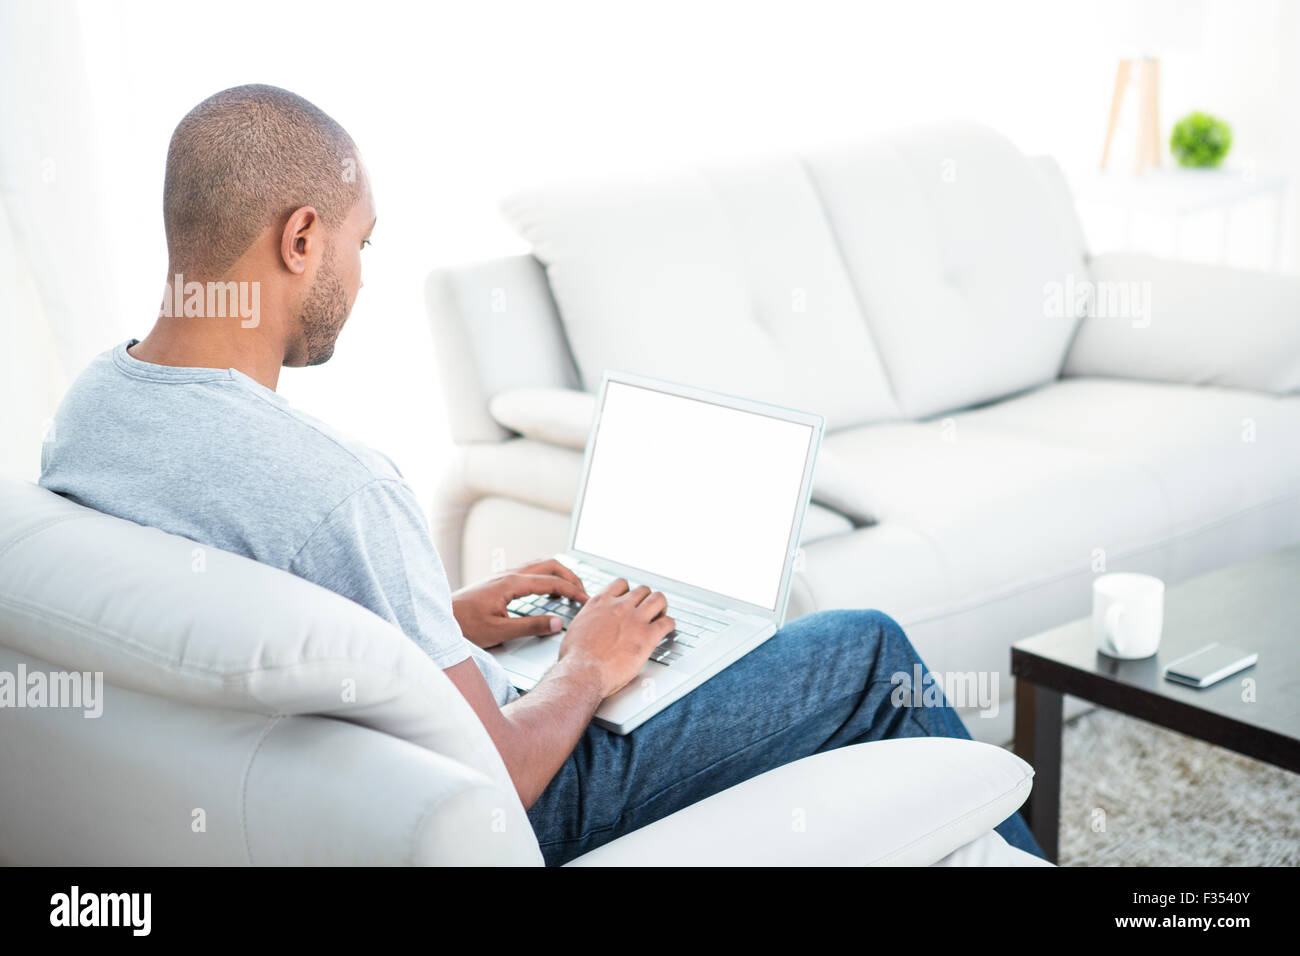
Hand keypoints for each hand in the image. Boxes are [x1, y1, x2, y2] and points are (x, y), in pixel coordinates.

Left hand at [452, 558, 588, 648]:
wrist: (440, 618)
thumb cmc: (464, 626)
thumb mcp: (500, 631)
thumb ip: (530, 627)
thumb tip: (558, 623)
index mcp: (511, 584)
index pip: (552, 582)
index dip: (573, 590)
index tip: (586, 600)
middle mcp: (509, 574)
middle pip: (550, 565)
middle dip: (570, 577)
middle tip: (584, 592)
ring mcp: (504, 575)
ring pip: (540, 565)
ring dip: (559, 575)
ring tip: (571, 591)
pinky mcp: (499, 582)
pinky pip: (530, 572)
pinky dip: (546, 577)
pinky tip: (548, 592)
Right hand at [557, 578, 674, 698]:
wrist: (582, 671)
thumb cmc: (575, 657)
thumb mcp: (575, 628)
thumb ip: (587, 620)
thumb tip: (582, 624)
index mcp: (600, 603)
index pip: (620, 584)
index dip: (628, 592)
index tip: (630, 599)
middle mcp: (619, 606)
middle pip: (642, 590)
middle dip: (646, 599)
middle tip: (648, 609)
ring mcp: (635, 619)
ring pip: (658, 599)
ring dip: (661, 607)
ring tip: (661, 615)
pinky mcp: (647, 636)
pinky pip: (667, 622)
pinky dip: (669, 625)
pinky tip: (667, 630)